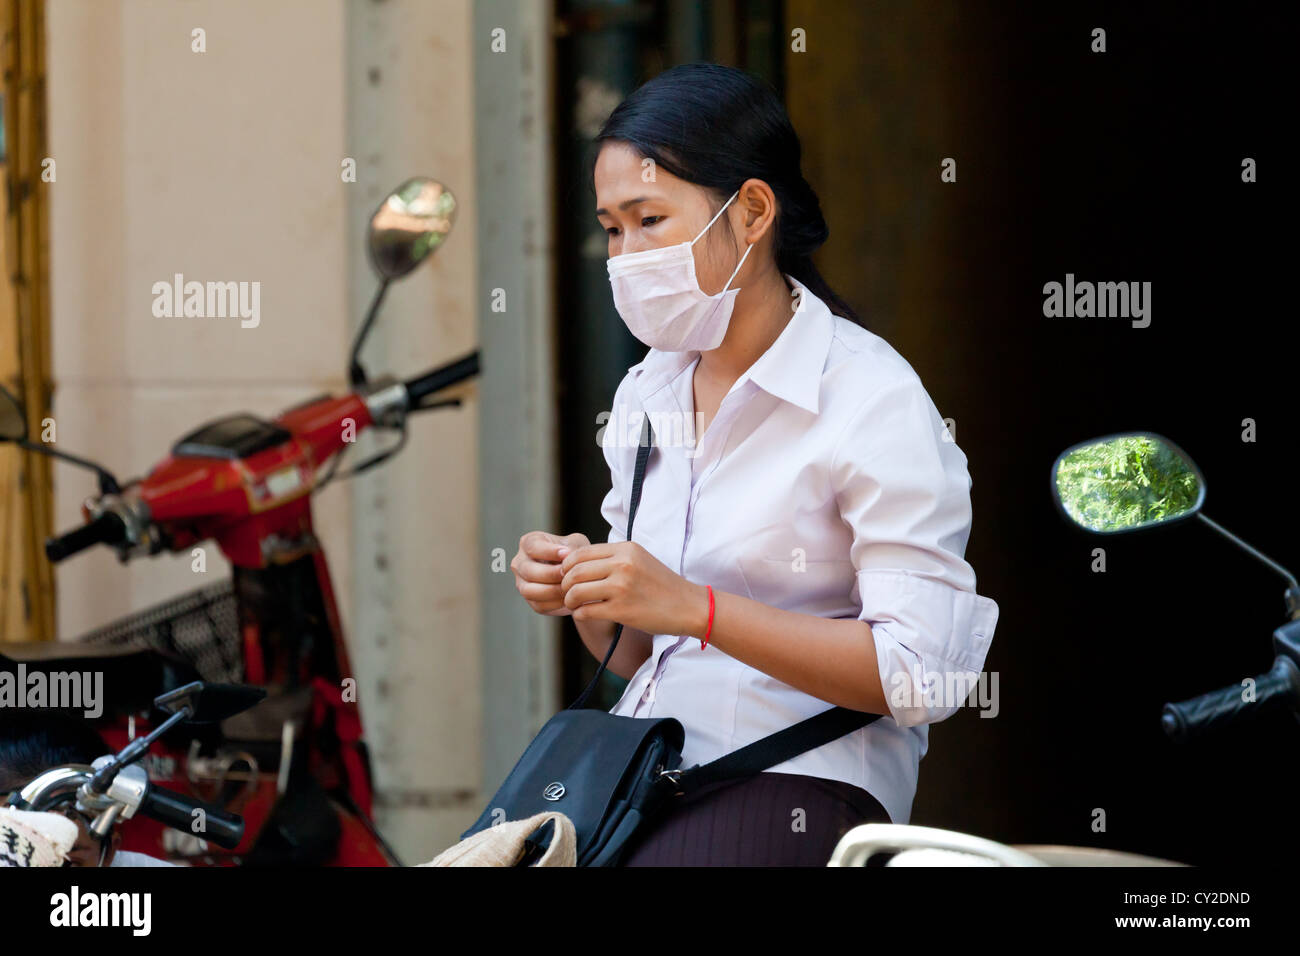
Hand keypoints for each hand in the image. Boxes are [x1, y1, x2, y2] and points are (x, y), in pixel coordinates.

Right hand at [511, 531, 590, 615]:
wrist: (578, 572)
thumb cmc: (574, 553)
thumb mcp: (576, 543)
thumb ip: (572, 547)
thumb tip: (567, 555)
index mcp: (528, 543)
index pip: (533, 547)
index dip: (549, 551)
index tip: (566, 553)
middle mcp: (520, 563)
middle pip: (529, 571)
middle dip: (551, 574)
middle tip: (568, 574)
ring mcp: (522, 583)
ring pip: (529, 591)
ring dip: (551, 590)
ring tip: (569, 587)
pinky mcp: (531, 601)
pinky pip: (539, 605)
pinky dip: (555, 603)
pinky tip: (568, 597)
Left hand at [556, 540, 708, 637]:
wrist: (688, 606)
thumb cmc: (661, 585)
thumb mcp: (639, 559)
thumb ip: (612, 557)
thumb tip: (576, 563)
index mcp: (625, 549)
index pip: (580, 552)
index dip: (567, 565)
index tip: (568, 576)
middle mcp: (622, 565)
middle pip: (574, 571)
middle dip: (564, 584)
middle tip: (567, 592)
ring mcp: (621, 587)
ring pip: (576, 591)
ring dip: (569, 600)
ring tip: (574, 604)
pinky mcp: (621, 610)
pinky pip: (585, 611)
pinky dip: (580, 614)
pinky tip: (585, 614)